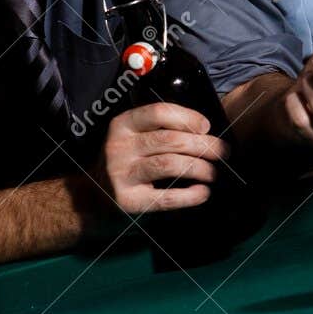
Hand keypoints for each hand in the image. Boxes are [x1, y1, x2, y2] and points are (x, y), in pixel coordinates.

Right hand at [95, 102, 228, 211]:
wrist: (91, 197)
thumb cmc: (124, 163)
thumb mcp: (132, 138)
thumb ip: (159, 130)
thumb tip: (205, 131)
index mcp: (122, 125)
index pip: (158, 112)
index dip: (187, 117)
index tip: (206, 127)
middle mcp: (119, 147)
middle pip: (170, 140)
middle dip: (203, 145)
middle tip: (222, 151)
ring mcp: (122, 174)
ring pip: (169, 165)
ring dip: (199, 168)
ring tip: (213, 173)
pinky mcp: (128, 201)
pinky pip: (166, 197)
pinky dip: (190, 195)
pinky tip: (203, 192)